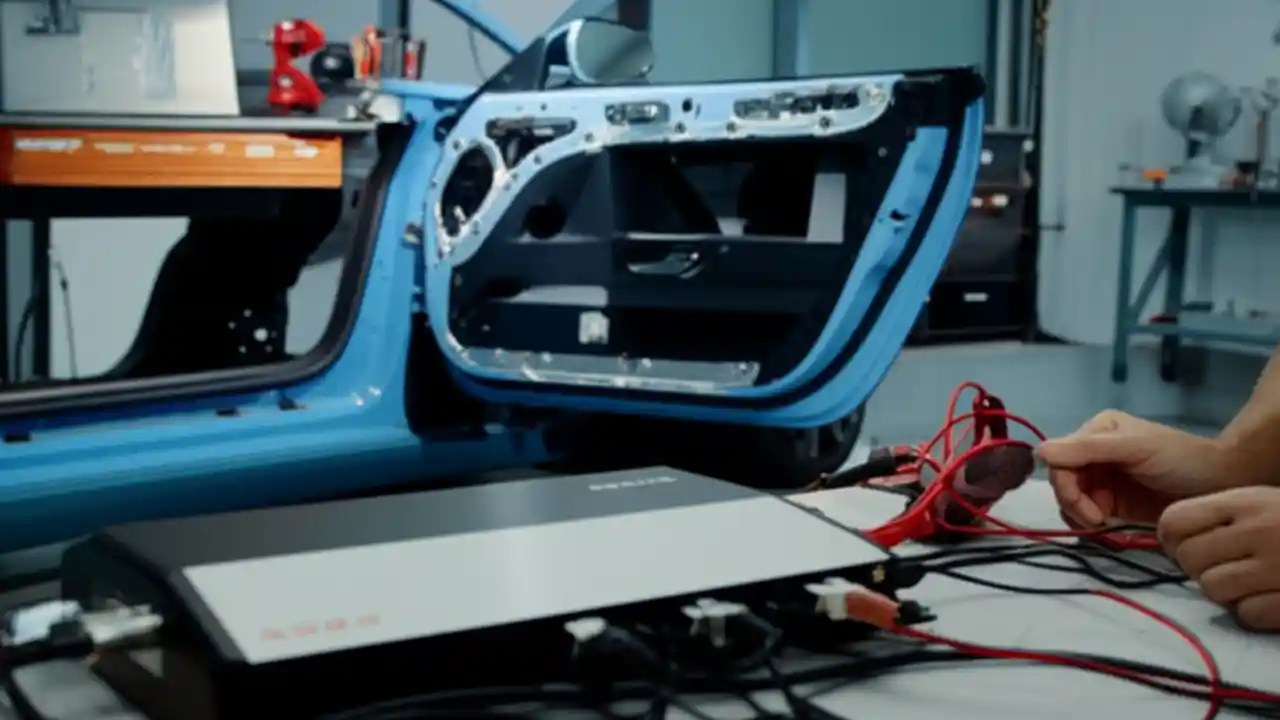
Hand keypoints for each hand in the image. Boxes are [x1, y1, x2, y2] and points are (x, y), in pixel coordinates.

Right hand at [1037, 410, 1229, 526]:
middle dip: (1074, 504)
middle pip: (1062, 482)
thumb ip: (1088, 449)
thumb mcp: (1135, 448)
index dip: (1066, 487)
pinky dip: (1088, 524)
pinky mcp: (1113, 503)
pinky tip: (1104, 528)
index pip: (1060, 460)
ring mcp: (1103, 479)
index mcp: (1095, 432)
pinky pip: (1085, 515)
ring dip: (1079, 516)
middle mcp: (1093, 454)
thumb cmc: (1181, 459)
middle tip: (1098, 522)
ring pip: (1070, 501)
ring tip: (1102, 525)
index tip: (1089, 511)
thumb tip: (1038, 452)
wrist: (1222, 484)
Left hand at [1159, 487, 1279, 631]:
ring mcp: (1277, 566)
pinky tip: (1272, 598)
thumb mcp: (1263, 503)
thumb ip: (1222, 516)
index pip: (1174, 520)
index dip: (1172, 540)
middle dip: (1199, 568)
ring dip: (1226, 592)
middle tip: (1226, 567)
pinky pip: (1247, 614)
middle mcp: (1259, 529)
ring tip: (1251, 582)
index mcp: (1246, 501)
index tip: (1187, 547)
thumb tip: (1171, 539)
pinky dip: (1255, 612)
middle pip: (1188, 558)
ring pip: (1211, 589)